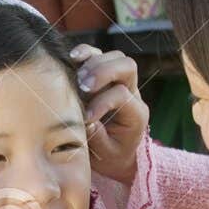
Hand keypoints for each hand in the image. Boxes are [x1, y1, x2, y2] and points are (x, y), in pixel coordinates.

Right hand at [71, 44, 148, 185]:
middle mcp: (132, 93)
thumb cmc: (111, 156)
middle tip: (83, 87)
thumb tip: (86, 121)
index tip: (86, 118)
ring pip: (115, 56)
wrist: (117, 154)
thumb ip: (99, 139)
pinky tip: (72, 58)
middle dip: (103, 72)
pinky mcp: (104, 77)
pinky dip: (86, 53)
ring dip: (94, 62)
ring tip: (77, 78)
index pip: (122, 95)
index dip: (101, 103)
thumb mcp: (107, 155)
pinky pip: (99, 55)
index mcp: (136, 114)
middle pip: (127, 66)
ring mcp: (119, 81)